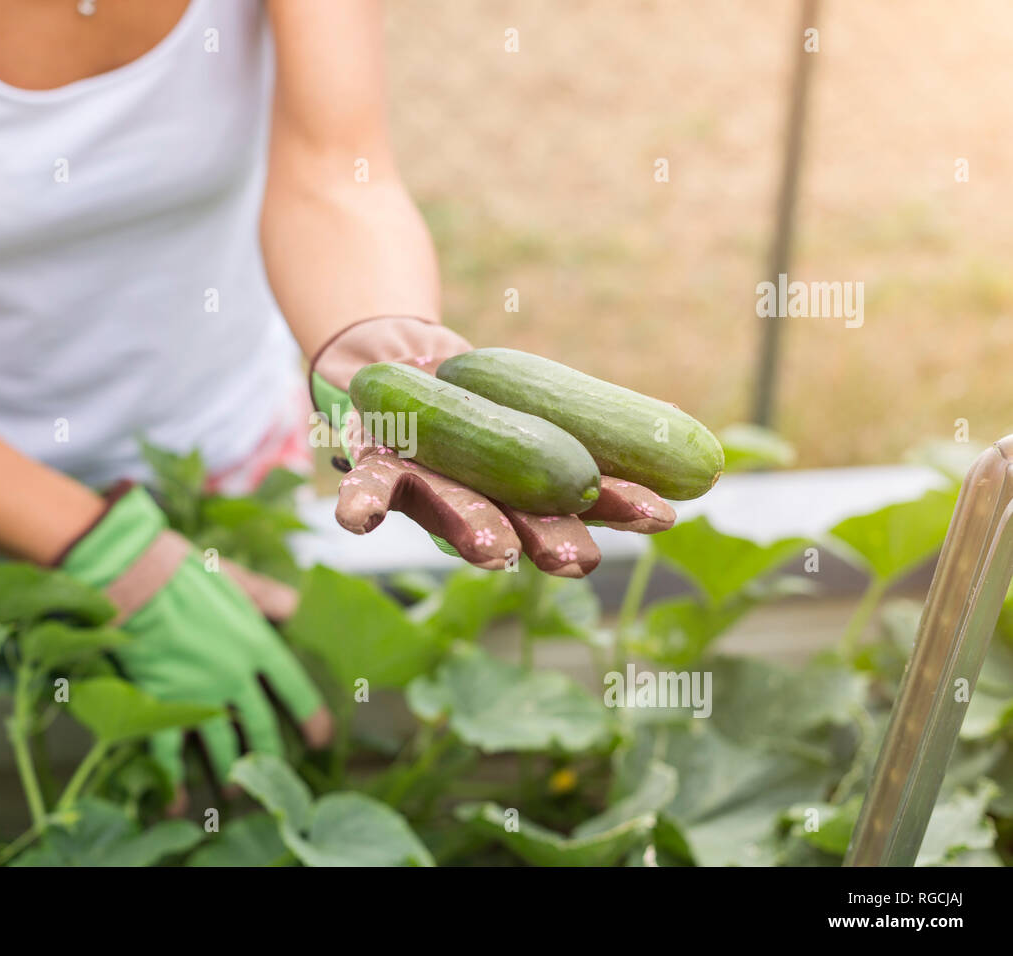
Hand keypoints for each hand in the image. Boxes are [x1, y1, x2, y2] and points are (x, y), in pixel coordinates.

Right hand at [60, 486, 330, 811]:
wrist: (136, 579)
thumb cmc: (186, 573)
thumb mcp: (237, 579)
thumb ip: (269, 596)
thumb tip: (297, 605)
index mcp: (257, 644)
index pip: (294, 688)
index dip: (312, 716)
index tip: (321, 738)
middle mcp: (234, 676)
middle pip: (259, 726)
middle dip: (268, 755)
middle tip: (272, 773)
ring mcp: (199, 693)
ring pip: (220, 745)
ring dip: (228, 771)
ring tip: (232, 789)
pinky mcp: (162, 702)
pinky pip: (169, 751)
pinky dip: (172, 779)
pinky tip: (176, 801)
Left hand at [335, 414, 673, 576]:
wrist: (393, 364)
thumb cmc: (475, 396)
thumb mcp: (535, 400)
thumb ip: (586, 422)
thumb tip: (678, 423)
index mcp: (527, 490)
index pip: (578, 501)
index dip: (617, 507)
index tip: (661, 515)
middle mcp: (478, 500)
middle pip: (516, 521)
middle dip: (544, 539)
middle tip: (576, 559)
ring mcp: (426, 488)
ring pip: (451, 510)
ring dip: (471, 530)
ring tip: (493, 550)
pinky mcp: (376, 467)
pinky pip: (368, 490)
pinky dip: (362, 505)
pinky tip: (358, 522)